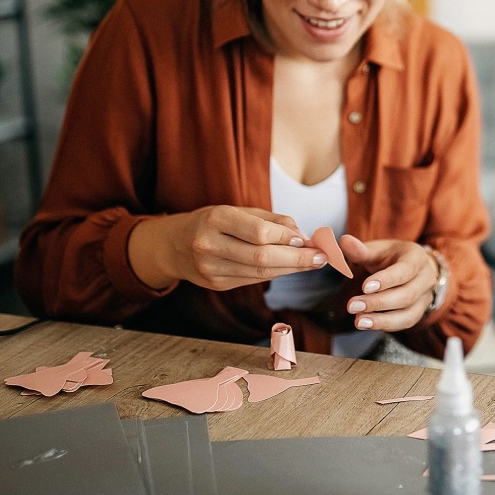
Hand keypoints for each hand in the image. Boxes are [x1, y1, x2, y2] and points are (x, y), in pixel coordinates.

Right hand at [129, 205, 326, 290]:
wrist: (172, 245)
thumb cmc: (211, 222)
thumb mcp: (237, 210)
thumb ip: (270, 220)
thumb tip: (303, 235)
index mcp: (215, 219)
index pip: (258, 232)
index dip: (287, 238)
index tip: (309, 240)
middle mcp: (209, 245)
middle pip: (262, 257)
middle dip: (297, 259)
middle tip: (321, 258)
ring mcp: (210, 269)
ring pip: (260, 273)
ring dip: (291, 269)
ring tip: (312, 263)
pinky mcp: (216, 285)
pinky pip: (253, 280)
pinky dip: (276, 274)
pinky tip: (290, 268)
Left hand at [338, 235, 437, 331]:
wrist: (409, 268)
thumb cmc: (390, 257)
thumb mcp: (377, 249)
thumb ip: (360, 249)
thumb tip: (344, 241)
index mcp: (417, 257)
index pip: (405, 270)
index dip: (386, 280)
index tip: (364, 287)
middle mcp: (426, 278)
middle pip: (407, 295)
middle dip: (379, 303)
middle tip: (352, 306)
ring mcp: (425, 297)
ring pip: (408, 313)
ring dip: (382, 320)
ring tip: (358, 321)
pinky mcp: (419, 312)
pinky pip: (405, 323)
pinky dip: (386, 325)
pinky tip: (367, 324)